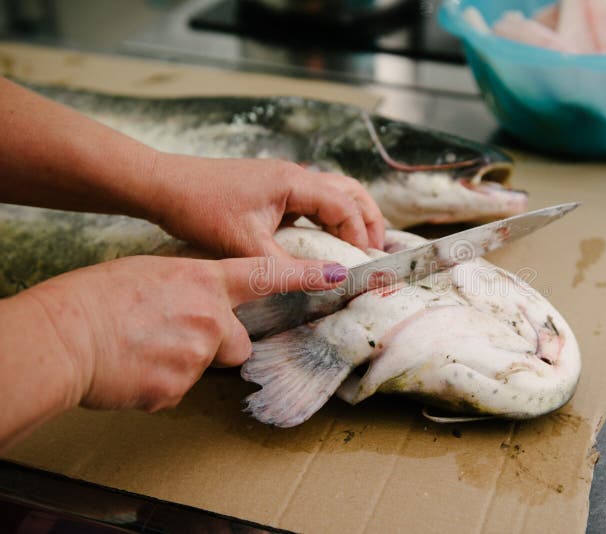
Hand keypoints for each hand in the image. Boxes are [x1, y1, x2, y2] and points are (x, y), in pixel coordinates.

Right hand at [26, 254, 343, 411]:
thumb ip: (187, 286)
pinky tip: (133, 371)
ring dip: (181, 364)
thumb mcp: (150, 272)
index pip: (266, 275)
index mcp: (204, 281)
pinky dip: (157, 384)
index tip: (339, 273)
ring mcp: (199, 355)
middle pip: (238, 343)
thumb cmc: (97, 297)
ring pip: (204, 366)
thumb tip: (198, 302)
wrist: (66, 337)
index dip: (305, 275)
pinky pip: (176, 390)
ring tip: (141, 352)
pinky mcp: (179, 389)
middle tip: (173, 337)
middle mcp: (212, 317)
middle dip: (217, 346)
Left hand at [145, 153, 384, 260]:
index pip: (345, 204)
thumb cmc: (200, 208)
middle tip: (375, 250)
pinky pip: (313, 198)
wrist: (163, 186)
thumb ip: (287, 265)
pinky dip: (329, 216)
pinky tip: (324, 237)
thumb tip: (325, 281)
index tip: (364, 262)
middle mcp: (294, 175)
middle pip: (349, 190)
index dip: (360, 233)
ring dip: (350, 215)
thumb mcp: (246, 243)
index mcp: (294, 182)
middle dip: (367, 219)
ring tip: (358, 244)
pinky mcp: (271, 187)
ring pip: (333, 191)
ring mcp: (283, 179)